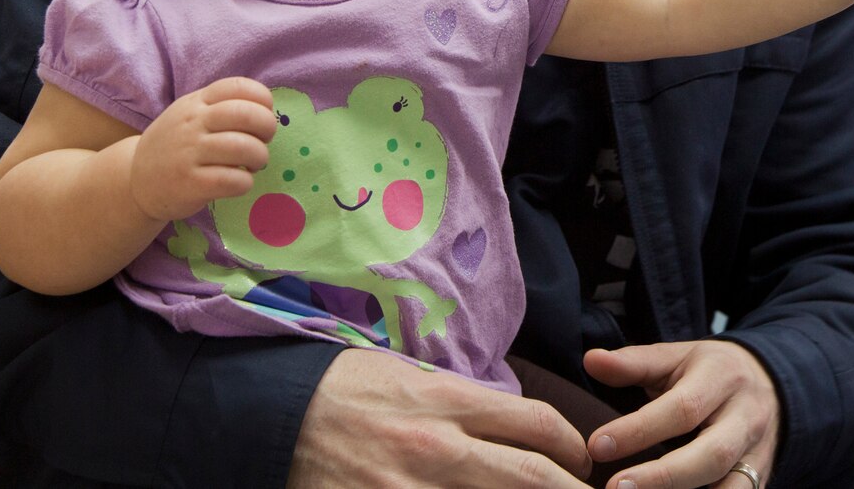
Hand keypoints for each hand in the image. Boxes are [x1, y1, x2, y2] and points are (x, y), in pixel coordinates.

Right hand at [129, 76, 278, 222]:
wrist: (136, 180)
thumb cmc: (176, 144)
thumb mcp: (190, 114)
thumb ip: (221, 106)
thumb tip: (267, 110)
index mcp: (196, 102)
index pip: (238, 87)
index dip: (262, 99)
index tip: (264, 114)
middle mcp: (192, 124)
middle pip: (246, 114)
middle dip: (267, 127)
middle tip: (265, 140)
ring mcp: (189, 153)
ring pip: (244, 148)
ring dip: (260, 157)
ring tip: (254, 164)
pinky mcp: (190, 184)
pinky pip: (233, 180)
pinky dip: (246, 182)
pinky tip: (239, 182)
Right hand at [288, 350, 592, 487]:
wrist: (271, 419)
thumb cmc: (342, 392)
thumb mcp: (408, 377)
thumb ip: (462, 403)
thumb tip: (513, 426)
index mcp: (447, 401)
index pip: (536, 422)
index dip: (571, 444)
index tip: (581, 458)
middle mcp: (438, 448)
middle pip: (532, 476)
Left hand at [585, 339, 779, 488]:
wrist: (772, 383)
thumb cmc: (709, 373)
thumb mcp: (676, 358)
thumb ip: (633, 362)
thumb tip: (591, 359)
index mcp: (721, 377)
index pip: (682, 407)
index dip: (638, 429)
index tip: (596, 445)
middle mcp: (745, 416)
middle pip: (711, 454)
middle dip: (663, 476)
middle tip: (616, 488)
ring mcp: (757, 451)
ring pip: (731, 486)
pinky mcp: (761, 477)